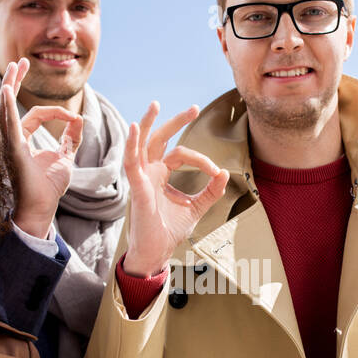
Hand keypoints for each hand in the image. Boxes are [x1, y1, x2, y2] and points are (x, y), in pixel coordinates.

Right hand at [0, 58, 83, 238]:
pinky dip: (7, 106)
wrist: (42, 208)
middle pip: (11, 103)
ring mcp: (9, 143)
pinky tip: (7, 89)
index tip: (74, 118)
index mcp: (22, 140)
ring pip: (6, 109)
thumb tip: (80, 119)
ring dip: (10, 86)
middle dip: (15, 81)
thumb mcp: (65, 157)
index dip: (57, 112)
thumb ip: (71, 139)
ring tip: (13, 67)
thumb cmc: (48, 188)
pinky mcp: (12, 149)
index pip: (35, 115)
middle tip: (20, 61)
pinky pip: (8, 124)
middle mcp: (12, 139)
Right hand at [120, 102, 228, 276]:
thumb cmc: (170, 230)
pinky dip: (131, 144)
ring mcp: (141, 178)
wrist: (157, 252)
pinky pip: (131, 162)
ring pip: (142, 144)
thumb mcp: (197, 207)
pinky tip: (134, 127)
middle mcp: (150, 172)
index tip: (217, 173)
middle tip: (195, 108)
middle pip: (160, 139)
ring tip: (155, 105)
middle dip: (176, 122)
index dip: (202, 160)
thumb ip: (211, 191)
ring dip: (147, 124)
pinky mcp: (137, 188)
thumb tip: (226, 173)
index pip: (181, 154)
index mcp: (161, 174)